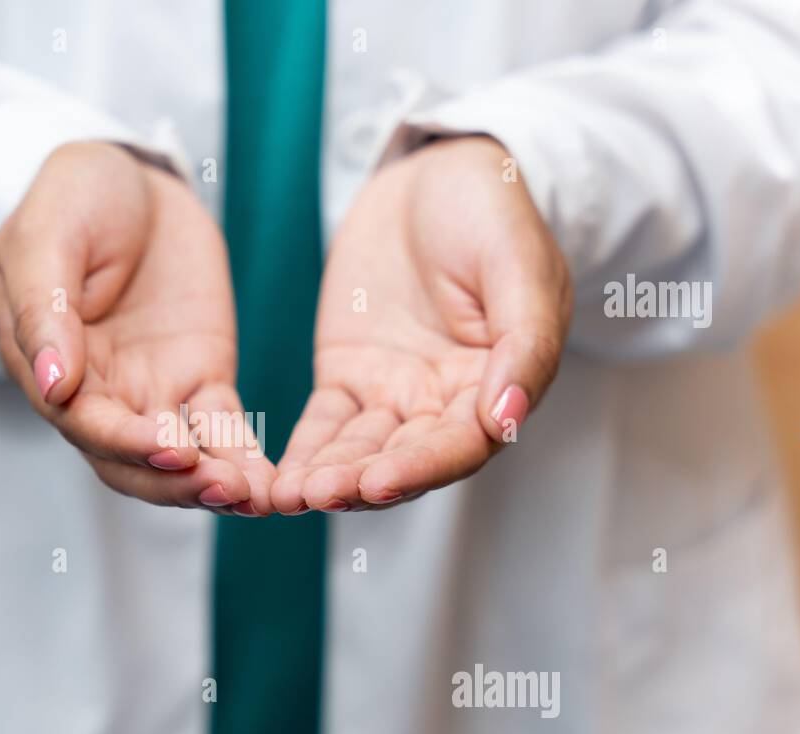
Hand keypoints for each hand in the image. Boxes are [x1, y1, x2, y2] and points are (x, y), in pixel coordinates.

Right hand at [0, 142, 274, 514]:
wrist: (133, 176)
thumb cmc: (74, 198)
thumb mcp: (46, 238)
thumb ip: (45, 310)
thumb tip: (54, 384)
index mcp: (48, 366)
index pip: (84, 423)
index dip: (126, 442)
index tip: (172, 447)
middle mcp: (98, 393)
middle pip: (131, 460)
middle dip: (176, 482)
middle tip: (225, 489)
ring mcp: (152, 390)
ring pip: (179, 457)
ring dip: (212, 482)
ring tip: (255, 496)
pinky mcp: (200, 377)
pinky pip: (222, 429)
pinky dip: (243, 457)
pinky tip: (270, 480)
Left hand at [271, 136, 571, 513]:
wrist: (434, 172)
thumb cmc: (491, 211)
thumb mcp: (519, 265)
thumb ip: (521, 343)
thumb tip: (507, 420)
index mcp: (500, 384)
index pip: (462, 444)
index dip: (421, 468)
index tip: (378, 482)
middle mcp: (447, 403)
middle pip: (404, 459)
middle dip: (361, 482)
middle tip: (318, 495)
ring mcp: (395, 393)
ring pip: (361, 450)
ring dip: (328, 476)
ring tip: (289, 495)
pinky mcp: (350, 377)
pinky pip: (325, 424)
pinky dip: (304, 452)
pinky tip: (278, 479)